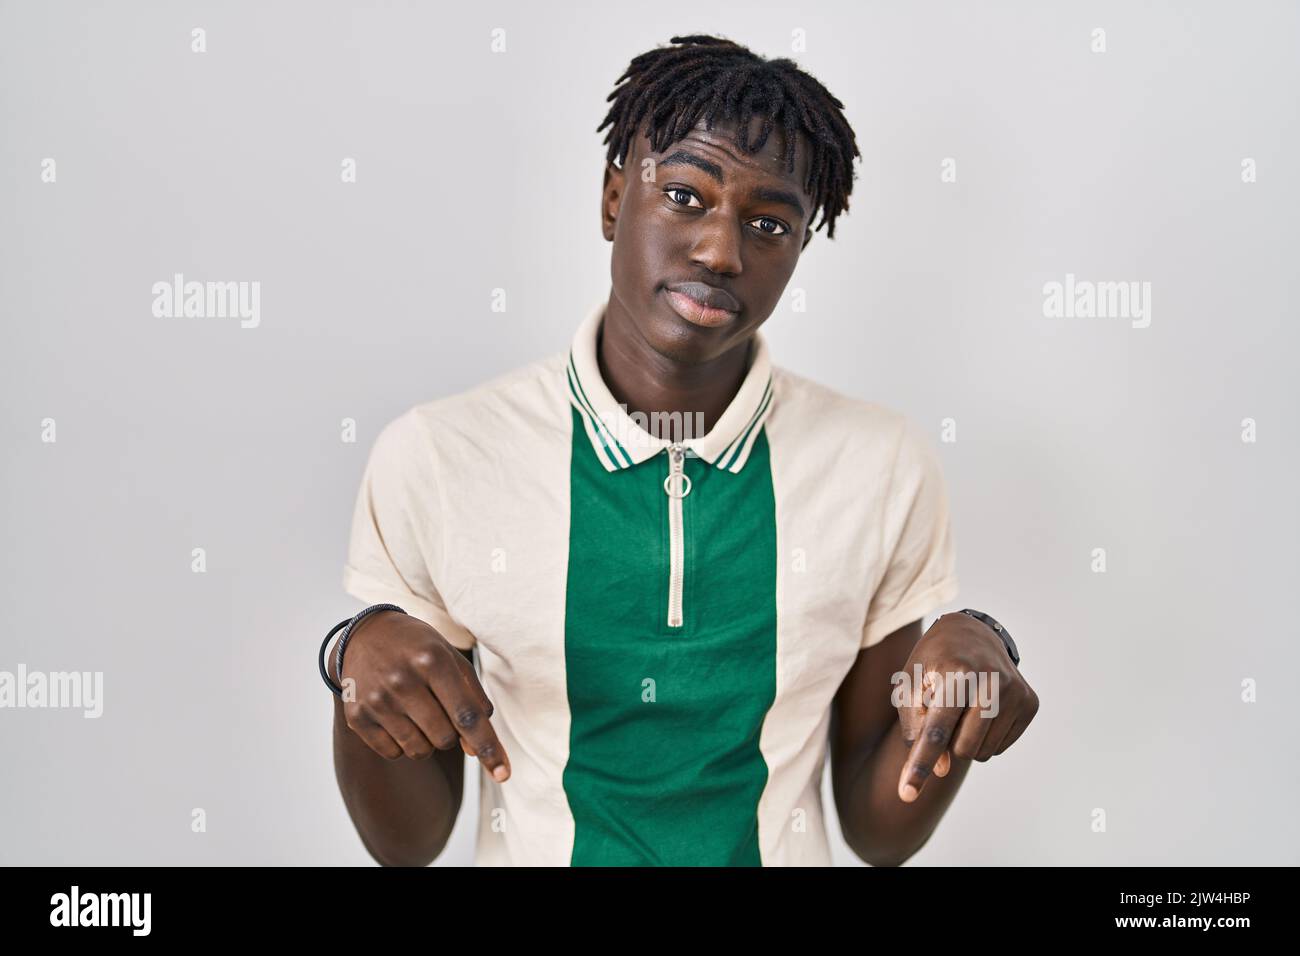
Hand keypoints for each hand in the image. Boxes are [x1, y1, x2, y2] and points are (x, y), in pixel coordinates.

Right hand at [330, 610, 510, 781]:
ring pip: (420, 750)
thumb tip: (475, 749)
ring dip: (427, 740)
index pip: (467, 714)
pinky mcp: (356, 716)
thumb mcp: (451, 659)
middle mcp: (402, 680)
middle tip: (438, 707)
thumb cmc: (419, 649)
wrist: (365, 635)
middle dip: (451, 732)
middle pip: (445, 739)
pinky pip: (393, 753)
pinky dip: (401, 743)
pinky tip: (395, 715)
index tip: (503, 774)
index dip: (488, 746)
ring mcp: (376, 699)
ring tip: (417, 710)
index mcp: (432, 660)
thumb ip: (472, 700)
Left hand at [894, 612, 1037, 801]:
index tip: (906, 795)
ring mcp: (1016, 692)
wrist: (971, 632)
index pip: (935, 730)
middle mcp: (992, 682)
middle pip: (962, 749)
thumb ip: (916, 727)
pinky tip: (982, 709)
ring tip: (964, 706)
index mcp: (956, 674)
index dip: (920, 764)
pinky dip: (985, 736)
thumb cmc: (932, 662)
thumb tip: (941, 768)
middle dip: (948, 742)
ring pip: (982, 752)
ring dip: (966, 739)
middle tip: (945, 711)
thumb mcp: (910, 684)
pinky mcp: (1030, 703)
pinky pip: (1000, 746)